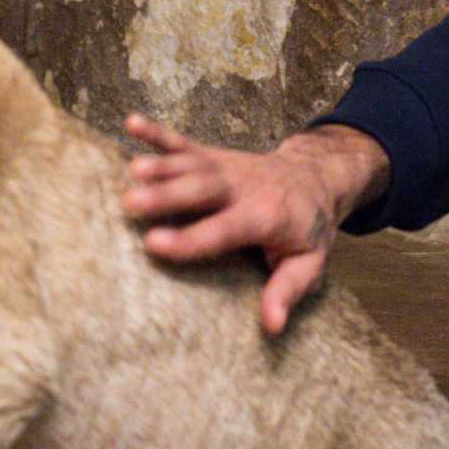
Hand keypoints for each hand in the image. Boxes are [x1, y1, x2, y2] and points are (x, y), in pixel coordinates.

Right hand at [122, 115, 389, 335]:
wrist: (318, 176)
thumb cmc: (308, 228)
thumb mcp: (310, 263)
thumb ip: (288, 290)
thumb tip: (271, 325)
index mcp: (267, 216)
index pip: (225, 229)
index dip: (191, 237)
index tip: (155, 244)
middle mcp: (244, 187)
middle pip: (203, 189)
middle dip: (168, 195)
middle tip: (130, 203)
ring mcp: (227, 167)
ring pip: (192, 164)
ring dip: (162, 164)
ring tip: (131, 171)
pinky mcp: (214, 155)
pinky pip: (185, 142)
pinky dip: (158, 132)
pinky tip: (131, 123)